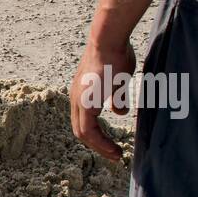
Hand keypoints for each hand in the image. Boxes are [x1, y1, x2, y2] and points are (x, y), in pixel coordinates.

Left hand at [70, 36, 134, 161]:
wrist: (109, 41)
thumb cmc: (116, 55)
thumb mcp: (118, 81)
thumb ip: (116, 98)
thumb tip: (120, 113)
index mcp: (83, 94)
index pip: (85, 121)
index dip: (97, 135)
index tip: (112, 144)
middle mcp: (77, 99)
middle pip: (81, 130)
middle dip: (98, 145)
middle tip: (113, 155)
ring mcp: (79, 101)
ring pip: (83, 133)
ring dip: (99, 147)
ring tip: (115, 155)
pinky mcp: (85, 103)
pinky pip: (88, 131)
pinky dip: (99, 142)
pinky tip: (112, 148)